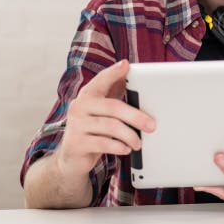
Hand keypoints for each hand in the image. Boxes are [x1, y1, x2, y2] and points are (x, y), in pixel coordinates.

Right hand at [55, 60, 155, 178]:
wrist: (71, 157)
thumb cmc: (94, 130)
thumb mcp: (103, 111)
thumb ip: (115, 94)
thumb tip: (136, 78)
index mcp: (88, 95)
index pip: (102, 80)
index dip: (114, 72)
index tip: (126, 65)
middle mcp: (79, 106)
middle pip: (114, 107)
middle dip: (136, 117)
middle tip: (151, 126)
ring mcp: (76, 124)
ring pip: (111, 126)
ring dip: (130, 135)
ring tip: (138, 142)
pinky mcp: (76, 143)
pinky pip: (104, 143)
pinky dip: (119, 146)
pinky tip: (126, 149)